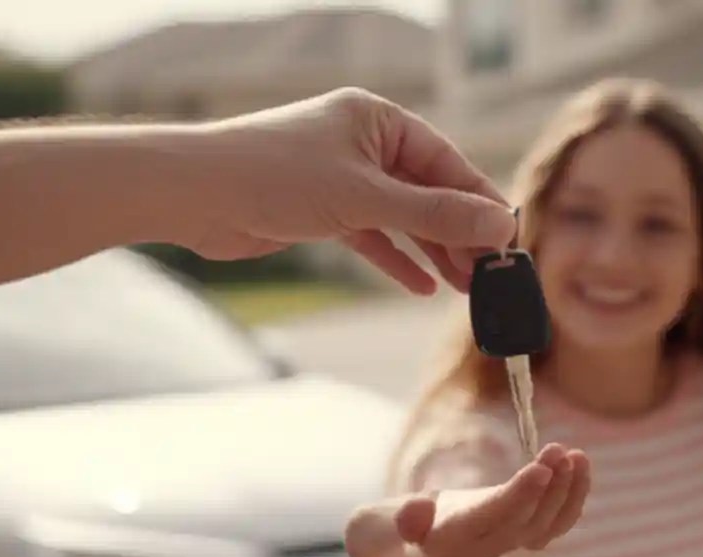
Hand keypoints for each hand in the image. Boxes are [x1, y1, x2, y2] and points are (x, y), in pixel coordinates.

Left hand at [176, 87, 516, 293]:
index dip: (479, 205)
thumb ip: (435, 215)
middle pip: (427, 193)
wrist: (194, 194)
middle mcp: (364, 144)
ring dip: (433, 253)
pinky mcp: (322, 212)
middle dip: (458, 235)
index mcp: (379, 120)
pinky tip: (421, 287)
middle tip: (491, 277)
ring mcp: (343, 178)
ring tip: (465, 289)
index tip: (508, 242)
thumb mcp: (367, 198)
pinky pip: (372, 237)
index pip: (446, 164)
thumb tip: (499, 226)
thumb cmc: (275, 176)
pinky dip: (395, 260)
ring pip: (402, 219)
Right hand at [393, 444, 590, 556]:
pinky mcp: (513, 533)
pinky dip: (570, 499)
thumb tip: (418, 510)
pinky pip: (551, 525)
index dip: (518, 496)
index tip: (541, 469)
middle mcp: (481, 547)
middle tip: (561, 449)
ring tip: (576, 455)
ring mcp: (501, 543)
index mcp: (448, 541)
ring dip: (566, 493)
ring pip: (544, 527)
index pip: (490, 519)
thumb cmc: (384, 538)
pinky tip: (578, 467)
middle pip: (525, 523)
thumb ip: (393, 522)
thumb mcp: (373, 532)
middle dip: (548, 488)